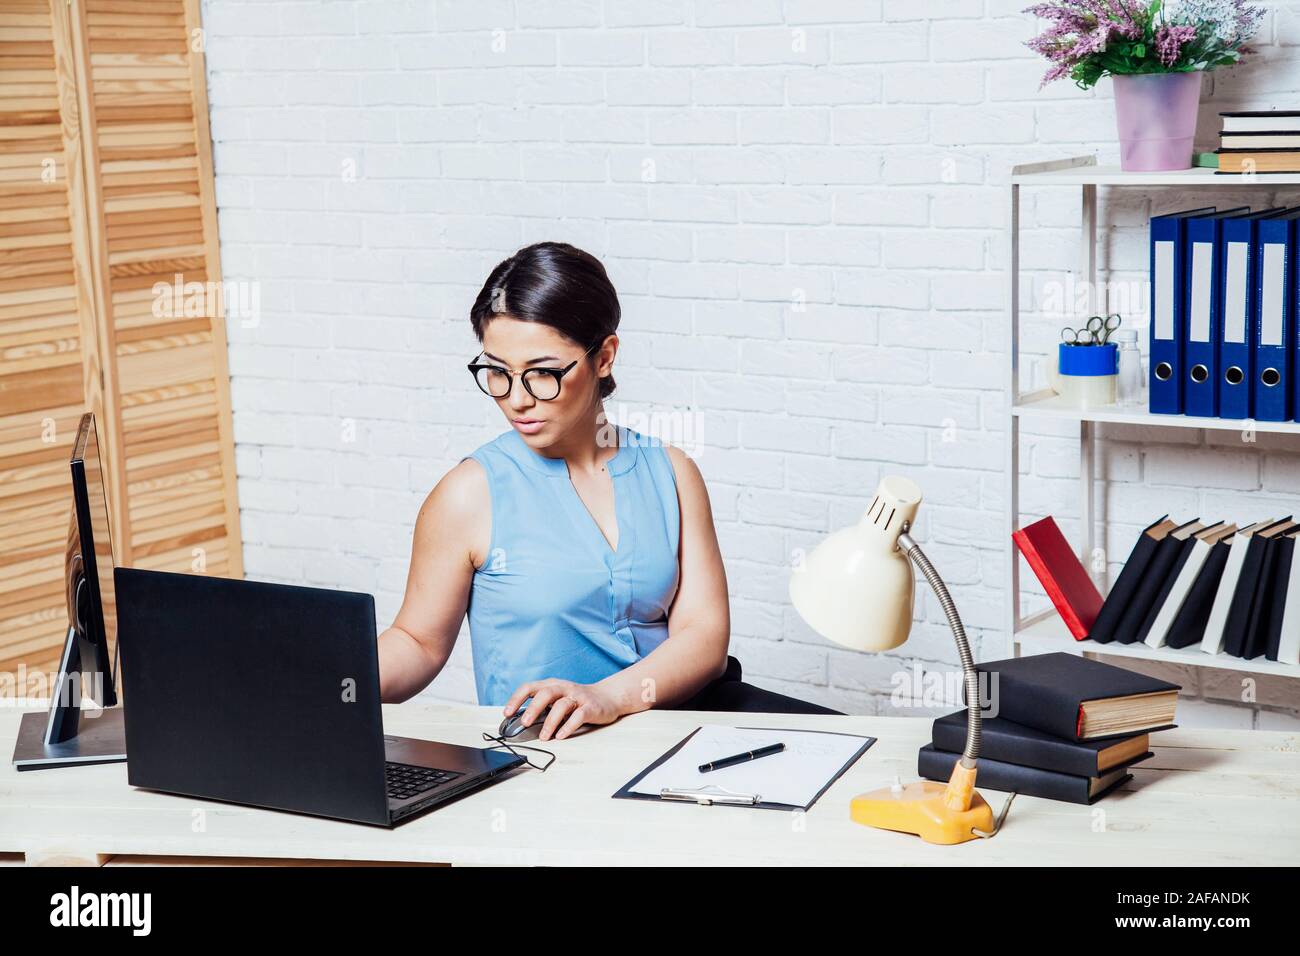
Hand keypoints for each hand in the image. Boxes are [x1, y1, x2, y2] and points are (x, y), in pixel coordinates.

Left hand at [502, 678, 622, 740]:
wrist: (608, 697)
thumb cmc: (576, 701)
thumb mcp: (557, 699)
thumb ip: (542, 707)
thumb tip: (518, 723)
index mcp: (552, 685)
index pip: (530, 687)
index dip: (517, 699)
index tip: (507, 713)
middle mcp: (564, 688)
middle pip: (545, 693)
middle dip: (533, 708)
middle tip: (524, 723)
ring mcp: (578, 697)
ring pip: (561, 705)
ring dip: (550, 722)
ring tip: (544, 737)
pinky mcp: (590, 707)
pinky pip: (578, 716)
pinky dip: (568, 726)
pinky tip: (560, 736)